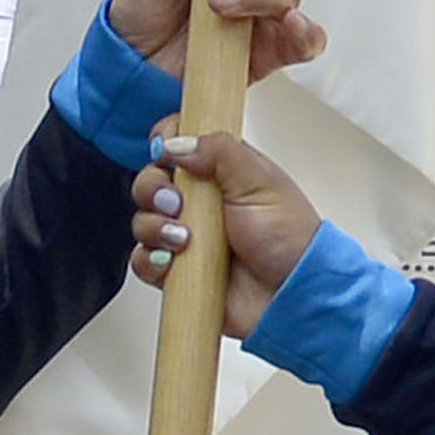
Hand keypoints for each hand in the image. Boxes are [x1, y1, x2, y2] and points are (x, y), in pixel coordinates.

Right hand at [130, 128, 323, 334]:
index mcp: (220, 171)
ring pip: (143, 220)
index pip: (179, 141)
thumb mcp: (260, 182)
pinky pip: (143, 259)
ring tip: (183, 239)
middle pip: (152, 180)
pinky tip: (173, 260)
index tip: (164, 150)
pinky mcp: (177, 269)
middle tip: (175, 202)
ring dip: (154, 226)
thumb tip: (177, 141)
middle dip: (153, 188)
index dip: (165, 140)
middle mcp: (199, 201)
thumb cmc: (289, 239)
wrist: (291, 294)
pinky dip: (151, 259)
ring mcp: (185, 235)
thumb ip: (220, 151)